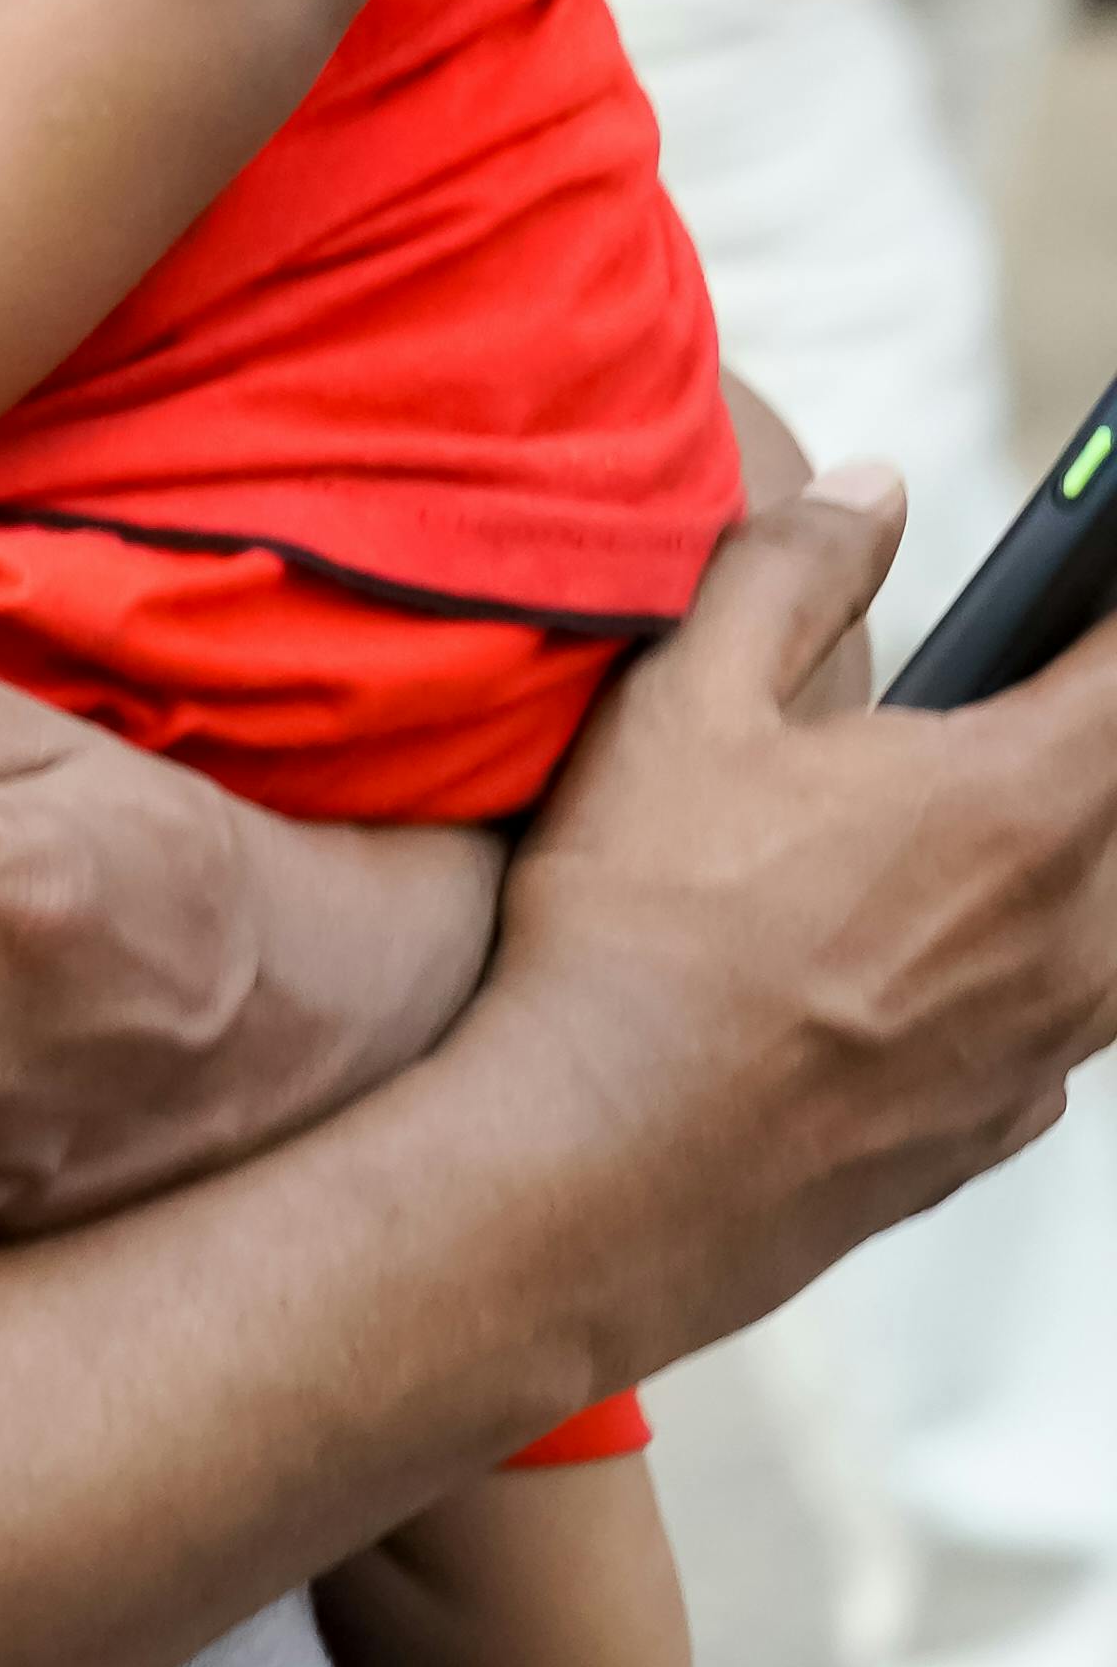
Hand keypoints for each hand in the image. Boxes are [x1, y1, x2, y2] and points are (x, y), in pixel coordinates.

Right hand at [483, 458, 1116, 1348]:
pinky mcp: (1004, 1123)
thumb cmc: (639, 938)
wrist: (600, 1172)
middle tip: (1020, 703)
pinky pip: (1066, 1018)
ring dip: (1071, 853)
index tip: (1082, 587)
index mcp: (1022, 798)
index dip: (1102, 615)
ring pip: (1116, 915)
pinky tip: (925, 950)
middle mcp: (1074, 927)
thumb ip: (791, 569)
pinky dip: (1030, 965)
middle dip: (1086, 734)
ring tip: (970, 821)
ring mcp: (1052, 1040)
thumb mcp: (684, 704)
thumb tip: (870, 493)